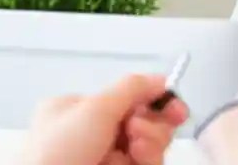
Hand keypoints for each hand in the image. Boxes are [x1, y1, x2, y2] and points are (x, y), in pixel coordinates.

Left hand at [20, 73, 188, 164]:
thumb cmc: (59, 153)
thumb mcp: (94, 109)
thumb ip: (132, 88)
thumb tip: (160, 80)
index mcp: (76, 111)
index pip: (126, 100)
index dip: (156, 102)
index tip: (178, 110)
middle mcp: (89, 137)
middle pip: (141, 126)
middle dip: (150, 127)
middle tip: (137, 132)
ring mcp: (101, 162)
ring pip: (146, 150)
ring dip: (149, 146)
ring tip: (135, 149)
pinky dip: (145, 162)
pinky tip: (135, 161)